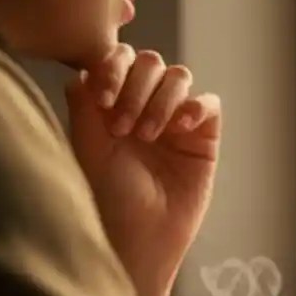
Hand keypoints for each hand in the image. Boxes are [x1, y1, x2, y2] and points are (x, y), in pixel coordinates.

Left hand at [66, 43, 221, 295]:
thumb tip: (89, 67)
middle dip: (136, 88)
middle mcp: (146, 105)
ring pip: (180, 77)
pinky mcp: (205, 138)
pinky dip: (196, 107)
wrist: (140, 236)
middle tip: (124, 127)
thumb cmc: (109, 197)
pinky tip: (180, 128)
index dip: (112, 68)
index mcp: (114, 102)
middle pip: (150, 62)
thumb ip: (85, 101)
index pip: (118, 59)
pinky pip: (210, 104)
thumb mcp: (88, 145)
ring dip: (162, 100)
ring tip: (149, 135)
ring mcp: (177, 120)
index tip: (101, 99)